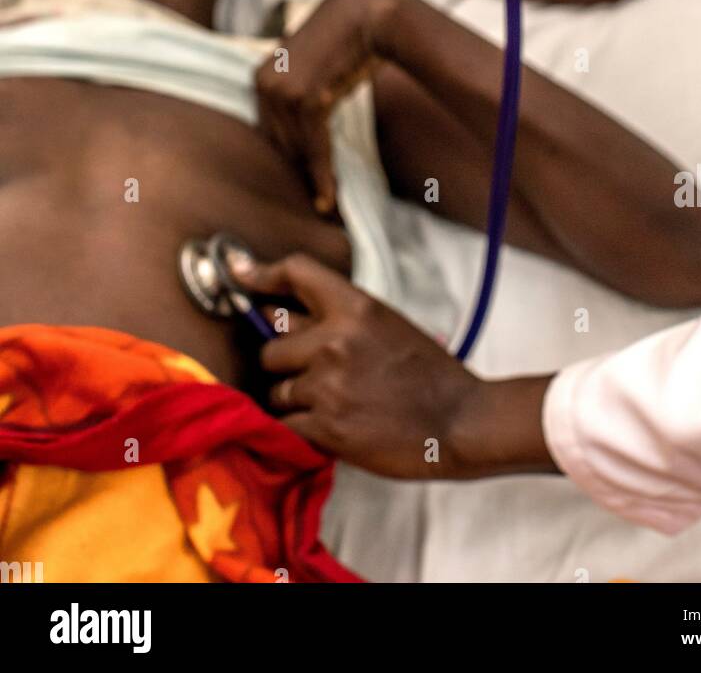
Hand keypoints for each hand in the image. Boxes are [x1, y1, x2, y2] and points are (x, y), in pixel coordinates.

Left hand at [234, 253, 482, 479]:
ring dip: (293, 398)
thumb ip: (340, 318)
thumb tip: (282, 315)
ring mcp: (328, 385)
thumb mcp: (388, 325)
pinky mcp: (325, 427)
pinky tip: (329, 427)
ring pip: (275, 388)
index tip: (241, 276)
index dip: (263, 274)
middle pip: (270, 344)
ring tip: (330, 404)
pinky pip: (285, 423)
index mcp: (357, 307)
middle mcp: (335, 340)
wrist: (459, 422)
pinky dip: (299, 428)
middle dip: (283, 362)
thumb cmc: (428, 373)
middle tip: (309, 374)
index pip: (297, 272)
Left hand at [256, 0, 403, 216]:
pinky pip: (314, 145)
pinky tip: (329, 194)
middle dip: (299, 172)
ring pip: (297, 149)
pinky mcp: (306, 97)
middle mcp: (264, 83)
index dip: (288, 158)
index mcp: (260, 76)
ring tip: (327, 203)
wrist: (366, 15)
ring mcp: (282, 90)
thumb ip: (297, 94)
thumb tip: (299, 132)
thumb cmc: (344, 42)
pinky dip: (323, 173)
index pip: (269, 130)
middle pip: (279, 142)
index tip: (302, 183)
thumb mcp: (311, 68)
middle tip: (318, 201)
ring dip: (313, 178)